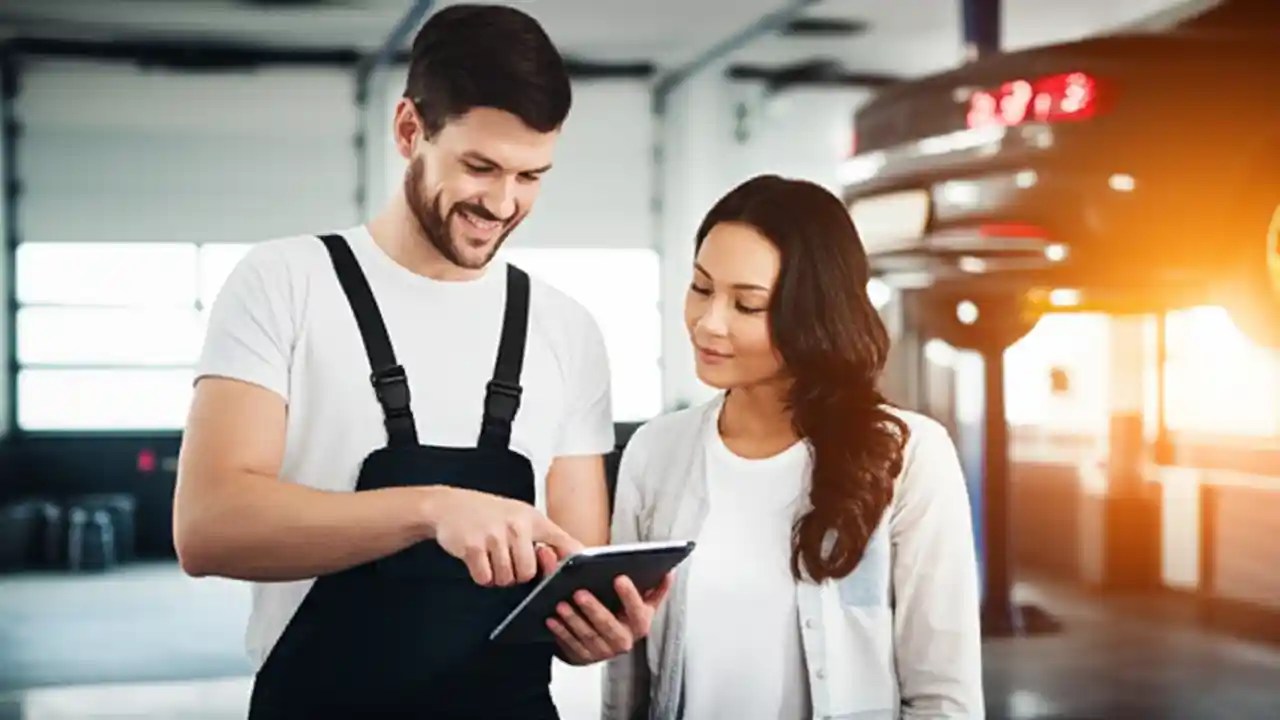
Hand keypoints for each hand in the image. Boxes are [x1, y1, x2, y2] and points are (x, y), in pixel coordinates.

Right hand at [427, 487, 582, 586]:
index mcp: (532, 519)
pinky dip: (481, 576)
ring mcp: (494, 535)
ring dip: (497, 576)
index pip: (561, 542)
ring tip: (490, 557)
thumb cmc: (488, 513)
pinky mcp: (473, 547)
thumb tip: (570, 556)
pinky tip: (478, 560)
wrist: (448, 506)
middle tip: (506, 559)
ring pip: (506, 578)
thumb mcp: (521, 516)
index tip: (576, 576)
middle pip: (528, 573)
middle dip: (516, 574)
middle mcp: (516, 525)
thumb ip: (544, 536)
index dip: (570, 561)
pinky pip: (485, 578)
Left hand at [536, 546, 673, 665]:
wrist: (604, 638)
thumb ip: (653, 586)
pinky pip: (572, 645)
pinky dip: (561, 632)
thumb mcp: (639, 600)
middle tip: (579, 592)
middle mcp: (624, 641)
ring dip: (573, 620)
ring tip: (560, 603)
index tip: (619, 577)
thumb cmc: (621, 611)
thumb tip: (669, 572)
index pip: (638, 611)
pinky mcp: (585, 658)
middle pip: (609, 626)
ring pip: (588, 636)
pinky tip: (552, 618)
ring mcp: (604, 652)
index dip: (630, 596)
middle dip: (594, 609)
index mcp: (640, 623)